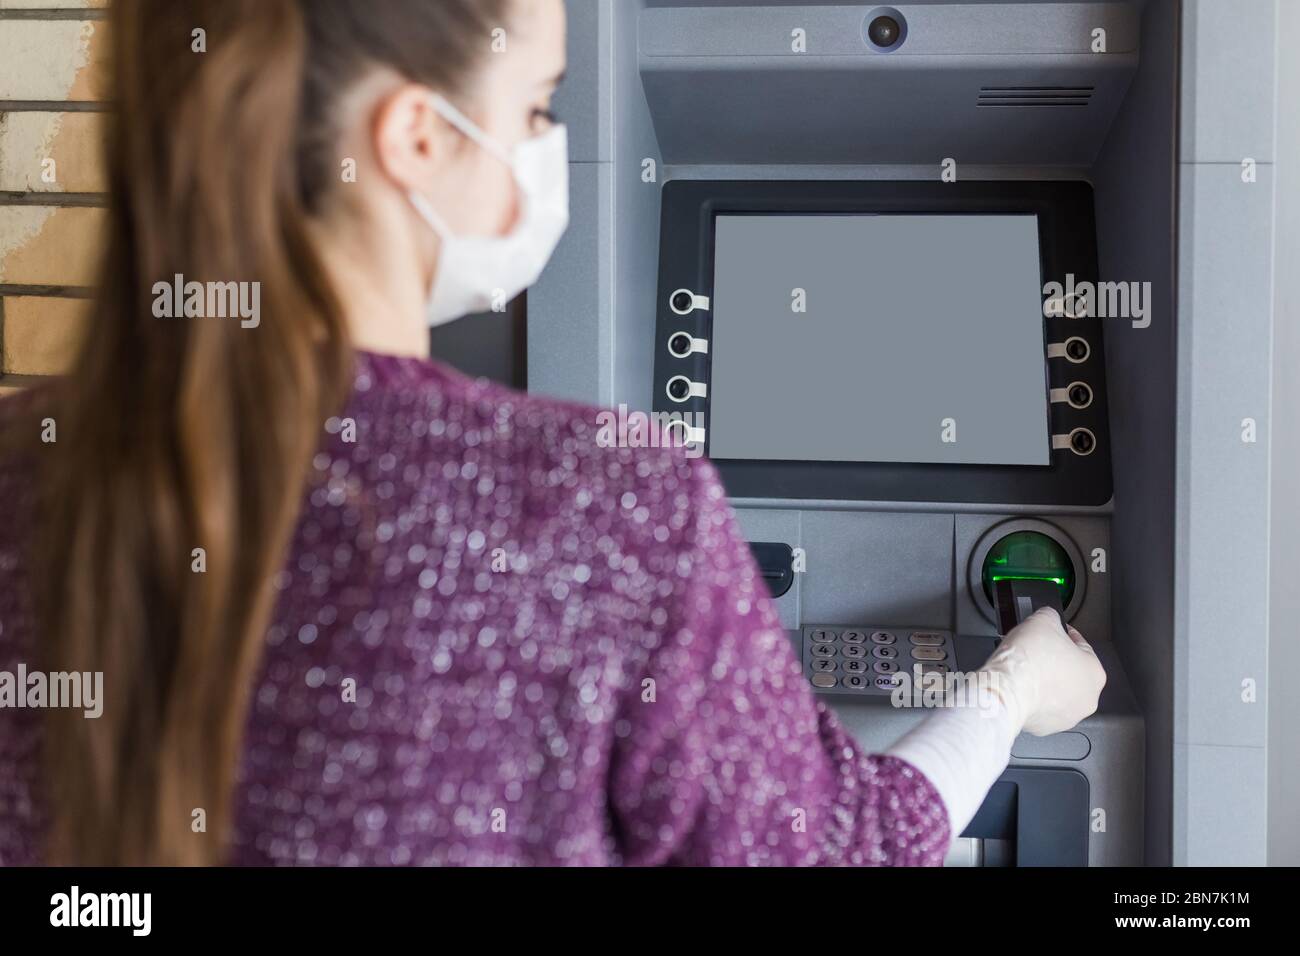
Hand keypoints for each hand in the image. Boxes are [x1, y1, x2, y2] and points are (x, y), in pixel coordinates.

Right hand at [979, 607, 1105, 735]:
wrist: (1007, 690)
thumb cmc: (1028, 660)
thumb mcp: (1043, 619)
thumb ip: (1051, 616)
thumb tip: (1049, 618)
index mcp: (1095, 673)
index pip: (1081, 646)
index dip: (1065, 634)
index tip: (1053, 631)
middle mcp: (1087, 698)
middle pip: (1071, 672)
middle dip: (1056, 660)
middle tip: (1037, 649)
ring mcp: (1067, 716)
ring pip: (1058, 692)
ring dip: (1046, 680)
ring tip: (1027, 668)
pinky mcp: (1046, 727)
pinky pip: (1042, 707)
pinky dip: (1033, 697)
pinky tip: (1022, 685)